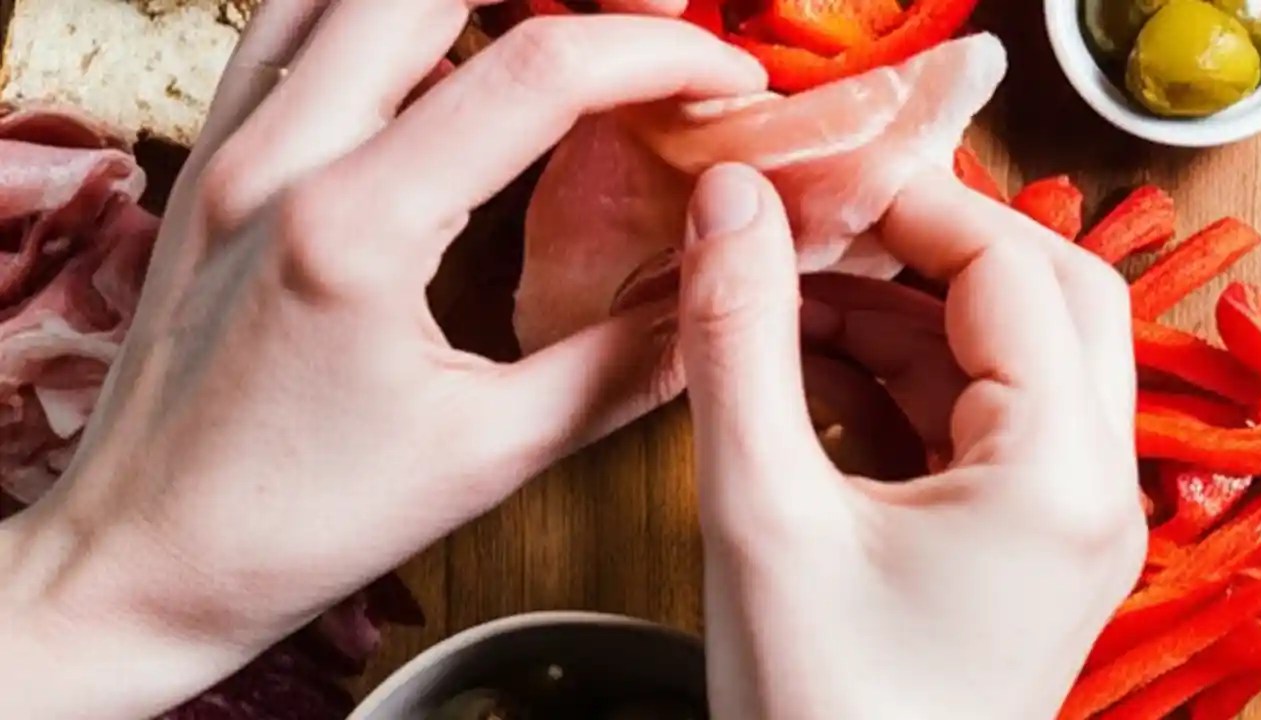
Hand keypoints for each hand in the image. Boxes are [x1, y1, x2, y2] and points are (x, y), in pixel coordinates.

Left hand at [0, 2, 764, 716]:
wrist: (142, 562)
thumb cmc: (295, 528)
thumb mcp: (489, 454)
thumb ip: (620, 363)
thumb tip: (707, 297)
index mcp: (358, 230)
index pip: (540, 73)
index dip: (654, 53)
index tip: (717, 73)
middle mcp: (282, 161)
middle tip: (641, 19)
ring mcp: (231, 152)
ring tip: (553, 19)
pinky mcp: (210, 168)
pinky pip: (285, 29)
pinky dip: (371, 12)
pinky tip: (429, 43)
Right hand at [678, 163, 1145, 718]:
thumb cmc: (818, 717)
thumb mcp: (759, 516)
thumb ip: (740, 346)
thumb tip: (731, 209)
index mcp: (1057, 479)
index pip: (1012, 272)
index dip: (913, 202)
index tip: (813, 177)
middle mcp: (1086, 491)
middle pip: (1044, 297)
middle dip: (927, 242)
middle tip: (818, 220)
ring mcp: (1055, 519)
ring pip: (1004, 355)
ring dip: (901, 308)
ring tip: (788, 293)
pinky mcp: (1010, 541)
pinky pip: (972, 417)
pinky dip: (896, 374)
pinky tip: (808, 367)